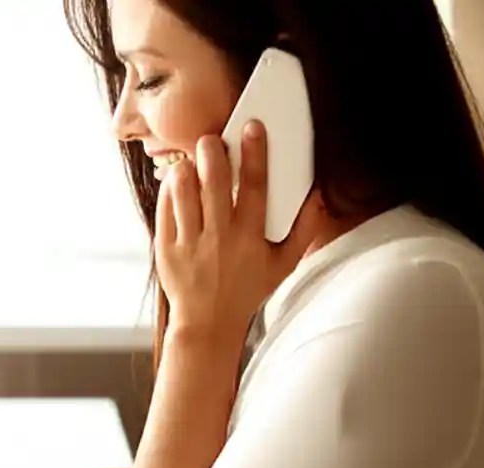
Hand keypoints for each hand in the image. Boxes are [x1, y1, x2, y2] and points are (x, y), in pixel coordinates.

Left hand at [154, 121, 322, 342]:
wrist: (207, 323)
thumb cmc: (247, 290)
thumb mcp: (283, 265)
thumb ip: (304, 230)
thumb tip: (319, 196)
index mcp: (249, 237)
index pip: (254, 187)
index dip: (254, 153)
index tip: (252, 128)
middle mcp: (218, 238)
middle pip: (213, 182)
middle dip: (211, 151)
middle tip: (211, 139)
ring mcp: (189, 243)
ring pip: (183, 191)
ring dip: (186, 168)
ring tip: (191, 161)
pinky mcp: (165, 249)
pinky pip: (164, 209)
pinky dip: (169, 190)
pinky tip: (177, 183)